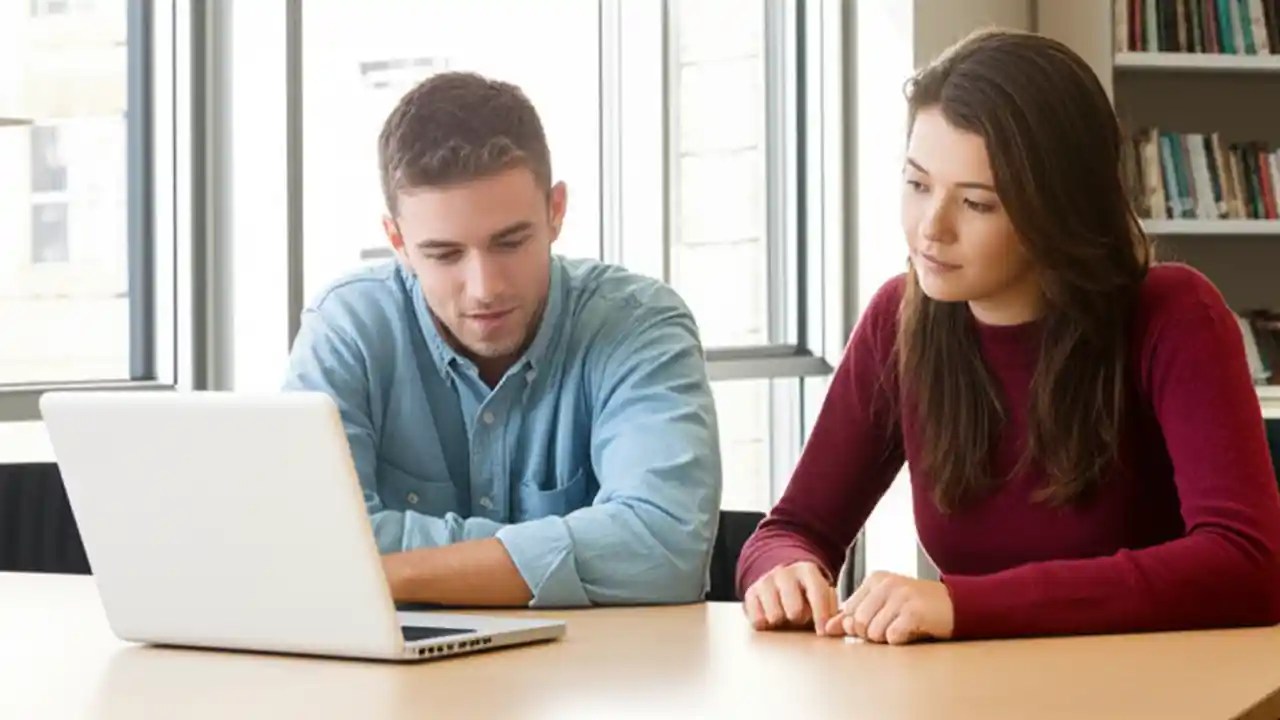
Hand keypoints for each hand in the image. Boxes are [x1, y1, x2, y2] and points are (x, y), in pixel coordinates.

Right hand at [743, 561, 837, 633]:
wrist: (778, 580)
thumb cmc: (805, 595)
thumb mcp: (822, 596)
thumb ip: (832, 609)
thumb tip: (835, 626)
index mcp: (807, 571)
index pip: (818, 594)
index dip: (822, 616)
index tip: (822, 633)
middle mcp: (784, 573)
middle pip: (795, 610)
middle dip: (799, 619)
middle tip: (799, 617)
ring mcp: (765, 582)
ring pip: (775, 616)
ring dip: (781, 622)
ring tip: (784, 616)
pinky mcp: (750, 594)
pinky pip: (757, 621)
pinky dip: (765, 624)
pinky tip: (770, 616)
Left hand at [823, 571, 953, 644]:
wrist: (956, 605)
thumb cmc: (915, 608)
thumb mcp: (883, 606)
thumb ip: (854, 616)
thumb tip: (827, 629)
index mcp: (874, 579)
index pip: (848, 611)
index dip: (859, 626)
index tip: (880, 622)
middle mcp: (886, 583)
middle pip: (858, 623)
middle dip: (871, 634)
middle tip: (892, 627)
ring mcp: (901, 595)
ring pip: (874, 632)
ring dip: (888, 638)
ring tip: (903, 627)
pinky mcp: (915, 611)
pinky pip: (893, 637)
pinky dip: (901, 640)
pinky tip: (912, 630)